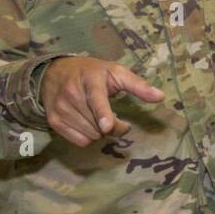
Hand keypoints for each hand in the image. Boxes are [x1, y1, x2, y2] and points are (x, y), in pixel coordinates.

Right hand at [39, 57, 163, 146]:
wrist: (53, 72)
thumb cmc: (92, 72)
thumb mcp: (116, 72)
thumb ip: (138, 85)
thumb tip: (161, 97)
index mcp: (90, 79)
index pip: (96, 99)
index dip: (103, 114)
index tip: (108, 126)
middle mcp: (71, 94)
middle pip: (99, 125)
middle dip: (113, 125)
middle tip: (113, 115)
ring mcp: (60, 108)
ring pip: (91, 135)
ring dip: (100, 131)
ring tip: (98, 117)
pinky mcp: (53, 120)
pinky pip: (79, 141)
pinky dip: (88, 136)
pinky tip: (87, 123)